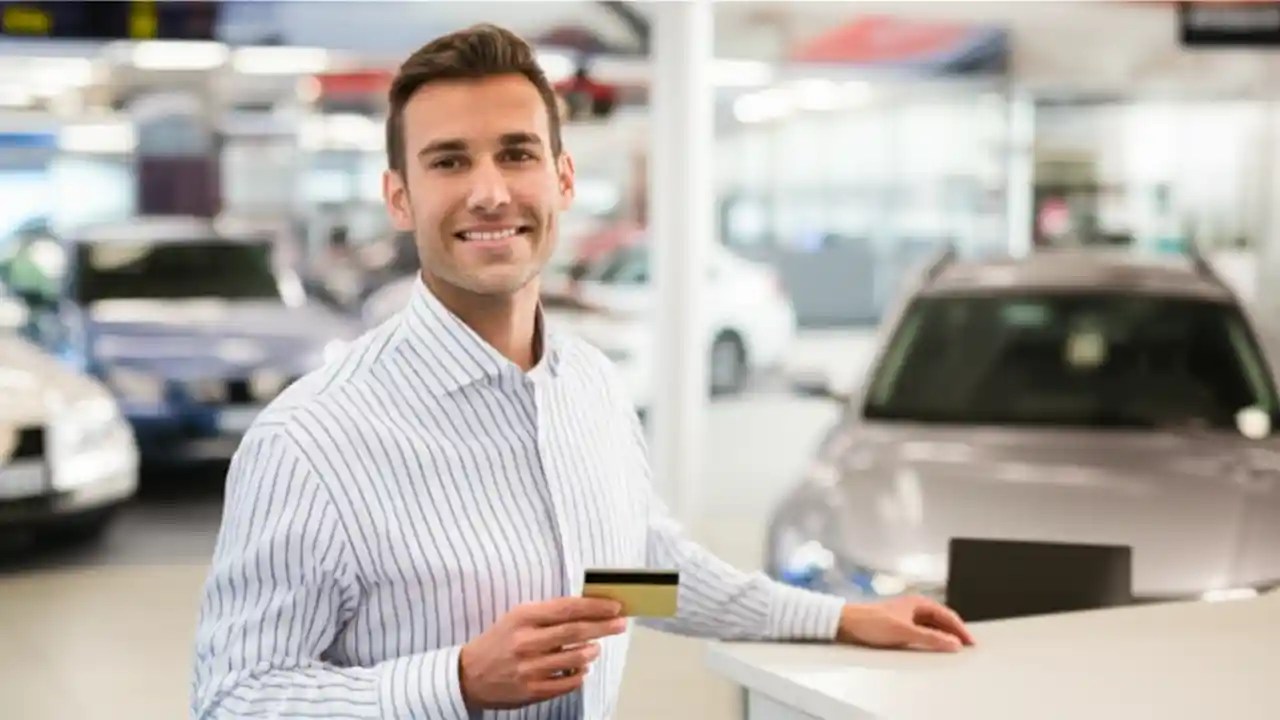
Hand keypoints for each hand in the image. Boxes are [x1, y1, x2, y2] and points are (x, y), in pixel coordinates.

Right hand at [459, 597, 628, 709]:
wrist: (469, 674)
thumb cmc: (500, 641)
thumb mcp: (517, 618)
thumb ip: (548, 613)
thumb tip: (587, 609)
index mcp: (523, 618)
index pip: (566, 609)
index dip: (594, 607)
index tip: (614, 606)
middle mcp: (526, 642)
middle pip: (575, 632)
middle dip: (603, 626)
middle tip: (620, 623)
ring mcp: (529, 668)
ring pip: (574, 658)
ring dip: (591, 651)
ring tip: (596, 647)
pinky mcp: (532, 690)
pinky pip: (567, 682)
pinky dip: (579, 674)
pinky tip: (582, 668)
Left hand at [837, 595, 975, 652]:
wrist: (846, 622)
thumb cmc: (872, 622)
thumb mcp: (904, 632)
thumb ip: (930, 638)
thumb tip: (954, 644)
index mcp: (918, 603)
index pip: (947, 615)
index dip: (961, 629)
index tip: (971, 643)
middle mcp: (914, 606)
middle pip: (941, 619)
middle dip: (955, 632)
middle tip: (967, 647)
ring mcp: (906, 615)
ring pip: (931, 625)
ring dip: (943, 635)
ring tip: (953, 648)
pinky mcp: (898, 624)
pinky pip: (921, 630)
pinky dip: (931, 638)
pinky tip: (932, 646)